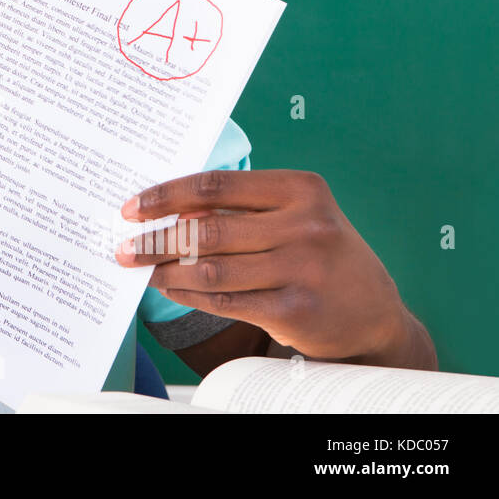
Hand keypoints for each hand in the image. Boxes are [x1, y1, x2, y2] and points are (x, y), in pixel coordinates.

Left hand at [113, 169, 424, 363]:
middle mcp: (306, 225)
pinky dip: (190, 294)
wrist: (375, 314)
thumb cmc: (318, 254)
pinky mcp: (297, 310)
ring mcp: (303, 269)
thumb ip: (240, 210)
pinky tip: (171, 288)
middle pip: (208, 228)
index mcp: (302, 188)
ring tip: (141, 269)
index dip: (166, 196)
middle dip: (156, 238)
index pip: (216, 185)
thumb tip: (170, 212)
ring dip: (166, 270)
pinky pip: (225, 300)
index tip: (132, 208)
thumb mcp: (293, 217)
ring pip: (211, 268)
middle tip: (124, 247)